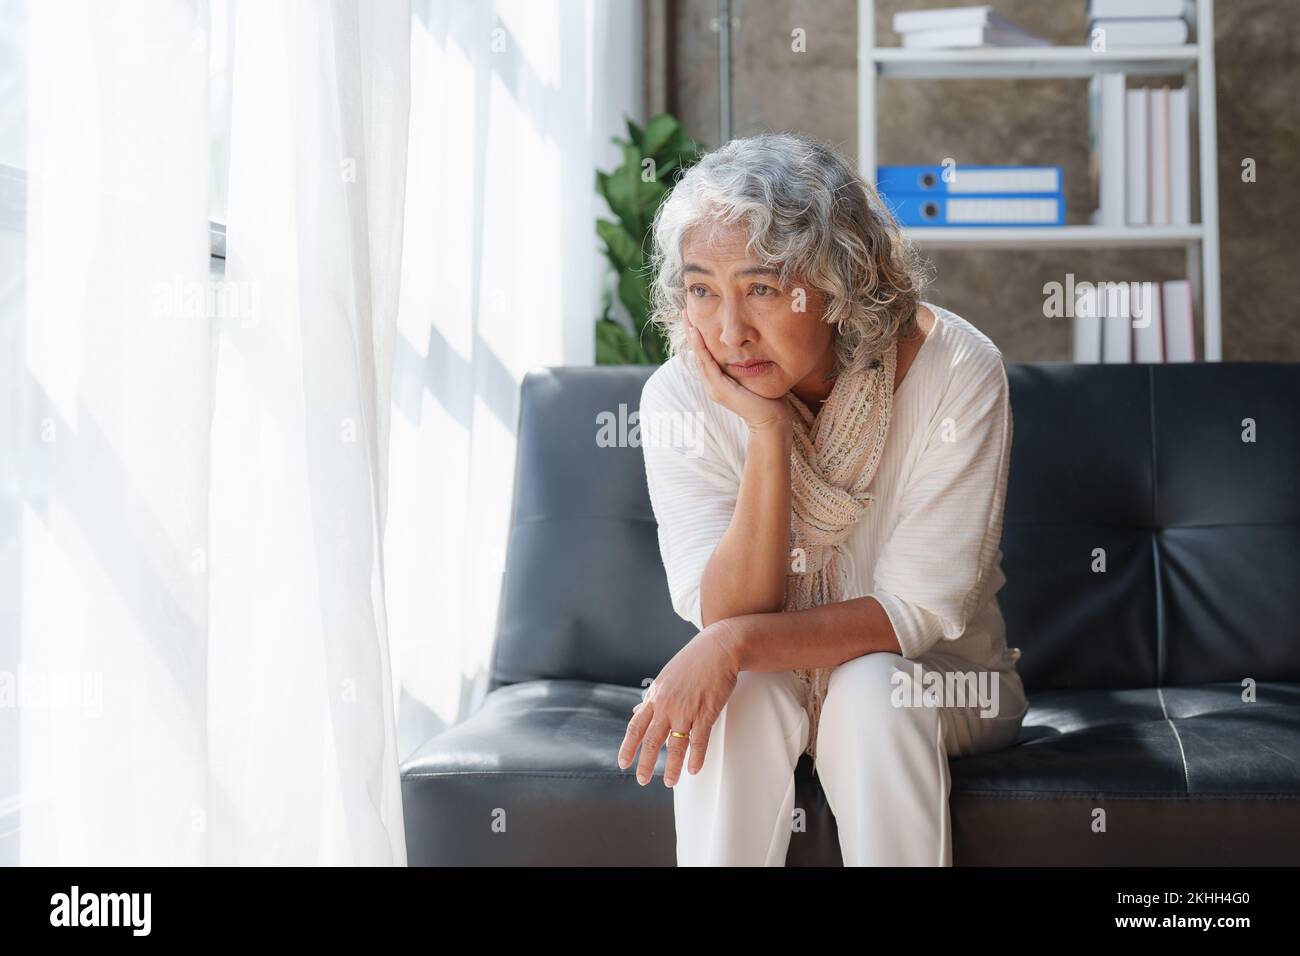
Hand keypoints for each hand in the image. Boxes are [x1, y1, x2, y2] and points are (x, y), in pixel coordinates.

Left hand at [617, 618, 743, 786]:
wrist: (719, 647)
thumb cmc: (693, 662)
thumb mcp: (665, 678)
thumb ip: (651, 698)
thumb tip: (636, 710)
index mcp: (655, 697)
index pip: (635, 726)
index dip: (628, 747)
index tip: (623, 763)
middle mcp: (667, 705)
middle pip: (652, 740)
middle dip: (646, 763)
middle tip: (642, 780)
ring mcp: (686, 709)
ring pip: (675, 745)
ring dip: (672, 767)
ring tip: (670, 783)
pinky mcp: (706, 711)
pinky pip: (699, 740)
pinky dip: (696, 757)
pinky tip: (693, 770)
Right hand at [683, 311, 791, 434]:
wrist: (772, 421)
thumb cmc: (770, 400)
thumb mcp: (756, 377)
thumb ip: (751, 364)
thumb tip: (756, 348)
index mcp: (720, 381)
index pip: (706, 354)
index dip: (699, 336)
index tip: (696, 318)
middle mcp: (713, 384)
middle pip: (698, 353)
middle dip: (691, 331)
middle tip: (685, 311)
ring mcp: (714, 388)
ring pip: (699, 356)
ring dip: (692, 335)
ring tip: (687, 316)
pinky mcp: (720, 389)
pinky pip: (707, 363)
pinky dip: (700, 347)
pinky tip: (697, 333)